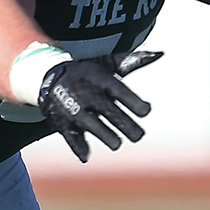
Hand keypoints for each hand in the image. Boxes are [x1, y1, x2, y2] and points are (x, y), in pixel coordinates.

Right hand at [38, 50, 161, 161]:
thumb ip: (132, 61)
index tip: (146, 110)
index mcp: (100, 79)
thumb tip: (161, 53)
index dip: (133, 101)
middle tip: (138, 136)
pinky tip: (86, 156)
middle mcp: (88, 94)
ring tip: (116, 143)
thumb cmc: (87, 72)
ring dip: (105, 135)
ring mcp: (74, 109)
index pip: (119, 91)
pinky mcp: (63, 123)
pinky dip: (77, 147)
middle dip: (125, 125)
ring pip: (92, 125)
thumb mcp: (106, 63)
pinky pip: (71, 137)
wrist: (48, 77)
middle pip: (109, 111)